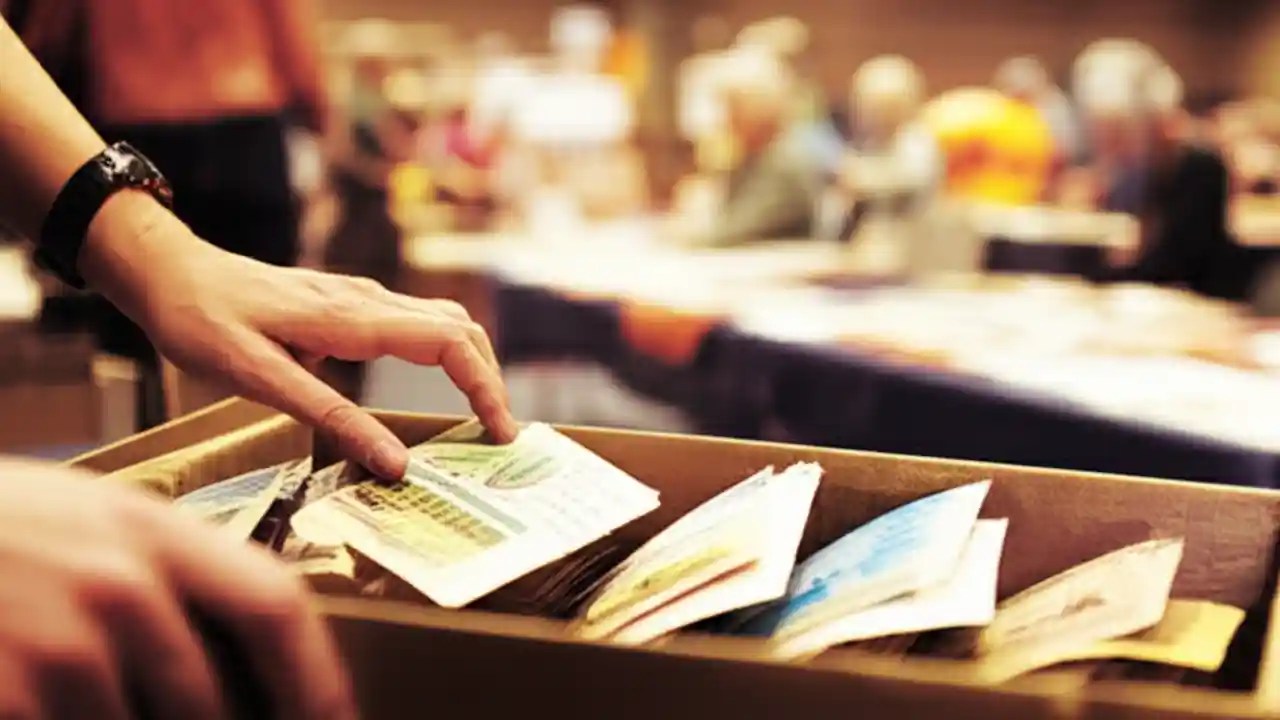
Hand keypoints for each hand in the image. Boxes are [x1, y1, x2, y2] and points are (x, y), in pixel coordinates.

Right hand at [0, 459, 354, 718]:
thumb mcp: (85, 519)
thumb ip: (166, 572)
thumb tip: (242, 651)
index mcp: (151, 530)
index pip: (274, 604)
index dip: (316, 679)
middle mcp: (118, 584)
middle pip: (209, 697)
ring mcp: (56, 646)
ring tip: (82, 695)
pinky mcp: (7, 694)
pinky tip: (46, 702)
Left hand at [82, 193, 518, 479]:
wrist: (170, 271)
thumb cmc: (203, 323)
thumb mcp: (258, 379)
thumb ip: (331, 418)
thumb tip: (395, 463)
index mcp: (352, 318)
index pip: (449, 344)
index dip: (485, 387)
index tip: (500, 433)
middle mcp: (368, 300)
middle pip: (460, 330)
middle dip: (490, 380)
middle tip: (499, 435)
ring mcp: (362, 297)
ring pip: (444, 323)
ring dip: (472, 366)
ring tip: (481, 416)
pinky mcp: (351, 304)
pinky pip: (418, 325)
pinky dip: (447, 356)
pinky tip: (438, 388)